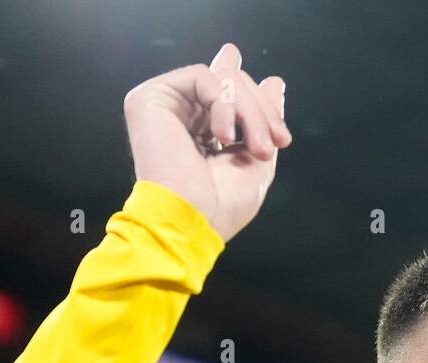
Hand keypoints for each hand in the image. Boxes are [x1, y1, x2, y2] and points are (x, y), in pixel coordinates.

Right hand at [123, 42, 291, 242]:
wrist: (192, 222)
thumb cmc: (222, 206)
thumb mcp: (256, 162)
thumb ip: (262, 121)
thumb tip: (275, 81)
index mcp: (200, 129)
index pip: (230, 93)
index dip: (254, 95)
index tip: (278, 109)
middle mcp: (181, 115)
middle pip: (232, 84)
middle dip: (262, 111)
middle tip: (275, 143)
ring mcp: (165, 106)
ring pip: (221, 79)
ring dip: (250, 111)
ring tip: (257, 147)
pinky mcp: (150, 98)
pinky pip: (201, 77)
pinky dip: (224, 103)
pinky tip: (223, 136)